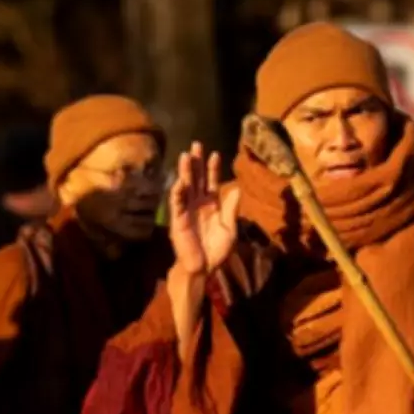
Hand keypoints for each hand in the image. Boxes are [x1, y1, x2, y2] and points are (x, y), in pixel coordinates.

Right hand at [168, 142, 239, 275]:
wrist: (204, 268)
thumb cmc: (217, 251)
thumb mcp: (229, 228)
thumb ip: (231, 209)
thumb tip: (237, 188)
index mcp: (211, 205)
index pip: (211, 182)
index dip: (212, 169)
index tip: (215, 153)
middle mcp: (198, 205)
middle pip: (197, 179)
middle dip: (196, 163)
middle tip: (196, 144)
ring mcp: (187, 211)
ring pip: (186, 187)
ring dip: (185, 172)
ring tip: (186, 156)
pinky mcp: (178, 221)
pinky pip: (176, 204)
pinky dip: (177, 193)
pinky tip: (180, 181)